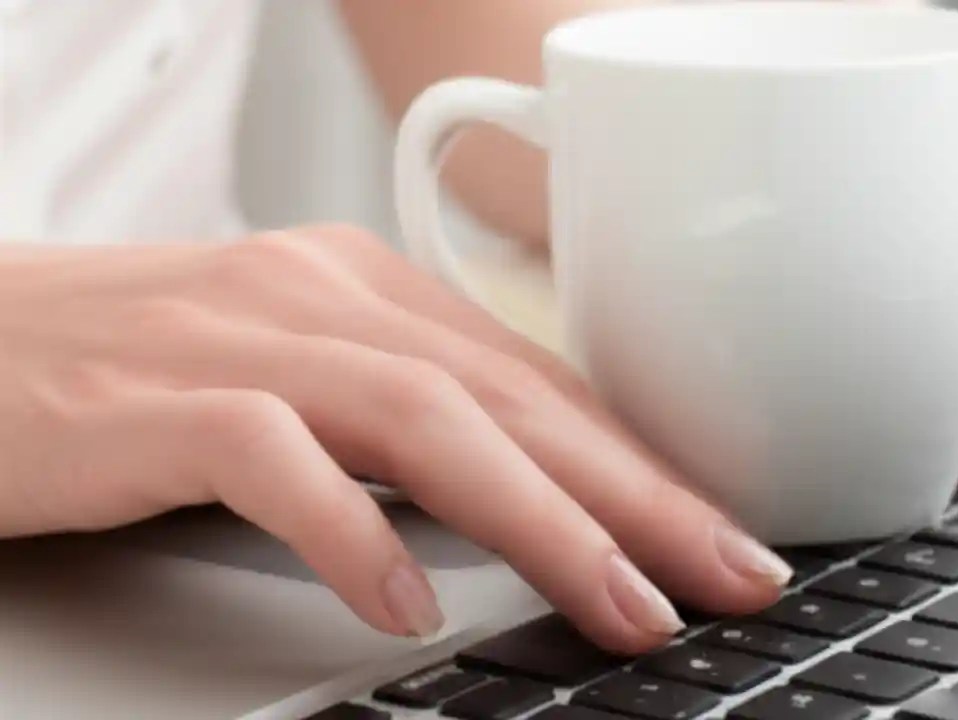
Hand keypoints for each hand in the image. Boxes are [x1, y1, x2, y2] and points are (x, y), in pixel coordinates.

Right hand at [0, 231, 791, 653]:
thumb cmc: (134, 374)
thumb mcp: (299, 381)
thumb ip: (409, 429)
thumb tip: (533, 504)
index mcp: (370, 294)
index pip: (541, 383)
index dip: (643, 464)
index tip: (722, 536)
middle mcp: (322, 299)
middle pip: (515, 398)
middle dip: (637, 496)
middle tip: (728, 574)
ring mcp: (237, 340)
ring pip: (426, 419)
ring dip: (540, 518)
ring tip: (619, 604)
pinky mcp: (149, 399)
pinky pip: (270, 457)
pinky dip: (348, 532)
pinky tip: (402, 606)